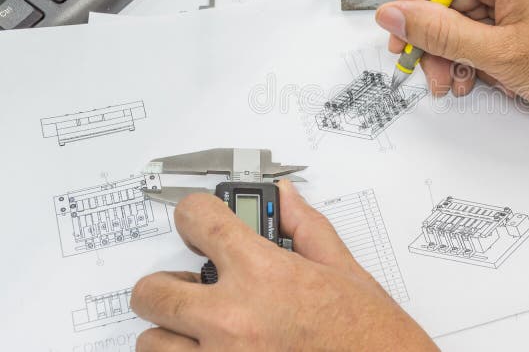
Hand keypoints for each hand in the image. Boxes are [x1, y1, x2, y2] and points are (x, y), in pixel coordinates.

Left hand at [131, 182, 437, 350]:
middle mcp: (231, 318)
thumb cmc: (368, 334)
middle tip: (193, 287)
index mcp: (263, 273)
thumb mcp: (343, 269)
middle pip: (151, 291)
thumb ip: (305, 227)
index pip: (197, 220)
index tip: (196, 220)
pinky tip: (217, 350)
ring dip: (173, 332)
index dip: (194, 213)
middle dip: (169, 284)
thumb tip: (286, 200)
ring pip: (152, 342)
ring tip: (203, 329)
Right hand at [374, 0, 528, 126]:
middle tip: (430, 72)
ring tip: (456, 82)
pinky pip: (489, 28)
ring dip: (455, 53)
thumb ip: (438, 32)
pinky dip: (478, 54)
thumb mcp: (498, 53)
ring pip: (467, 18)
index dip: (412, 4)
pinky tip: (479, 79)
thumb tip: (394, 16)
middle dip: (436, 39)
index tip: (401, 37)